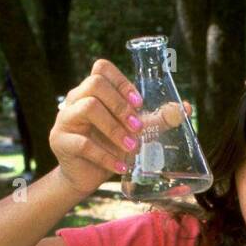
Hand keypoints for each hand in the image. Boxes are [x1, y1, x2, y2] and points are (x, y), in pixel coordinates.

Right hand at [51, 56, 191, 197]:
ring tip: (131, 146)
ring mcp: (65, 119)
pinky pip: (83, 143)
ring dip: (114, 128)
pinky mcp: (60, 141)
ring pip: (88, 107)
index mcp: (92, 91)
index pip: (102, 68)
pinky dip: (106, 156)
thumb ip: (157, 119)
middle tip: (137, 127)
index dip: (122, 81)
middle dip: (121, 105)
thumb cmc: (110, 147)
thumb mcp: (135, 132)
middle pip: (95, 84)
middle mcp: (75, 99)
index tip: (139, 103)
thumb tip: (185, 108)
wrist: (85, 176)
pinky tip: (121, 166)